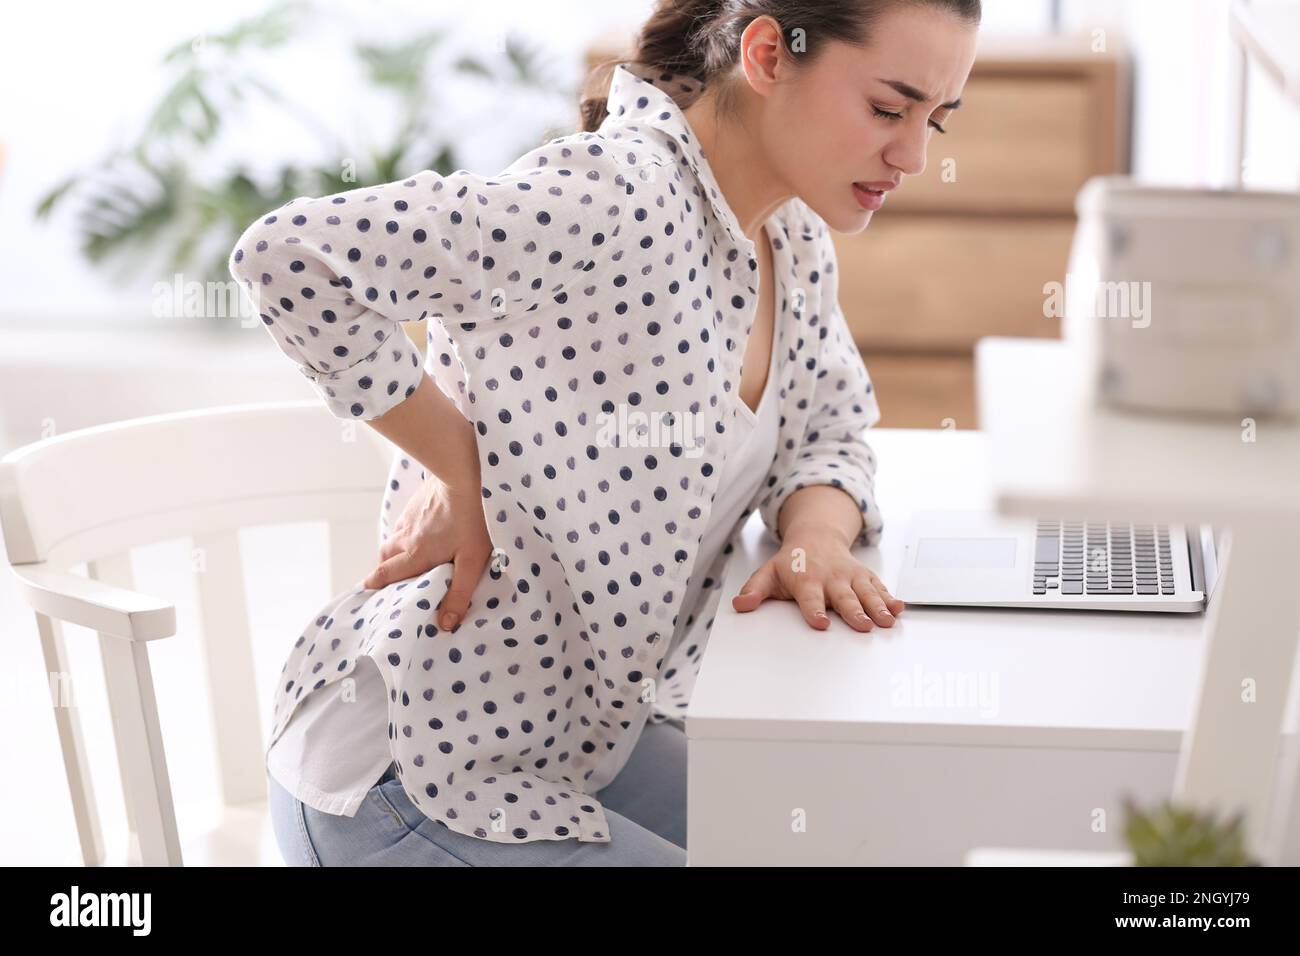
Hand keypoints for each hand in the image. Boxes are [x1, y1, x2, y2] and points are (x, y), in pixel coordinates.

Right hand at [361, 472, 491, 631]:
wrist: (463, 475)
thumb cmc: (472, 520)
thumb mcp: (472, 563)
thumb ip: (459, 594)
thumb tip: (444, 625)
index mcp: (415, 555)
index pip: (387, 574)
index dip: (375, 584)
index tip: (366, 590)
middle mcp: (406, 537)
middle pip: (385, 556)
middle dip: (383, 569)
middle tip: (387, 578)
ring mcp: (409, 518)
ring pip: (393, 538)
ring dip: (394, 549)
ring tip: (404, 556)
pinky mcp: (416, 503)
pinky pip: (403, 523)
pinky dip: (405, 532)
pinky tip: (419, 530)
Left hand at [731, 523, 904, 631]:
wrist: (816, 537)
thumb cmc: (792, 562)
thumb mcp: (769, 573)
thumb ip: (755, 590)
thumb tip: (740, 605)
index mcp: (807, 580)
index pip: (810, 598)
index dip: (814, 610)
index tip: (820, 623)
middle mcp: (831, 578)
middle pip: (843, 597)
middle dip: (854, 611)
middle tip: (864, 626)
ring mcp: (850, 576)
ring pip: (866, 593)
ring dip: (877, 607)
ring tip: (886, 621)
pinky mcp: (865, 576)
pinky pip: (879, 587)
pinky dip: (890, 598)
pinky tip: (899, 608)